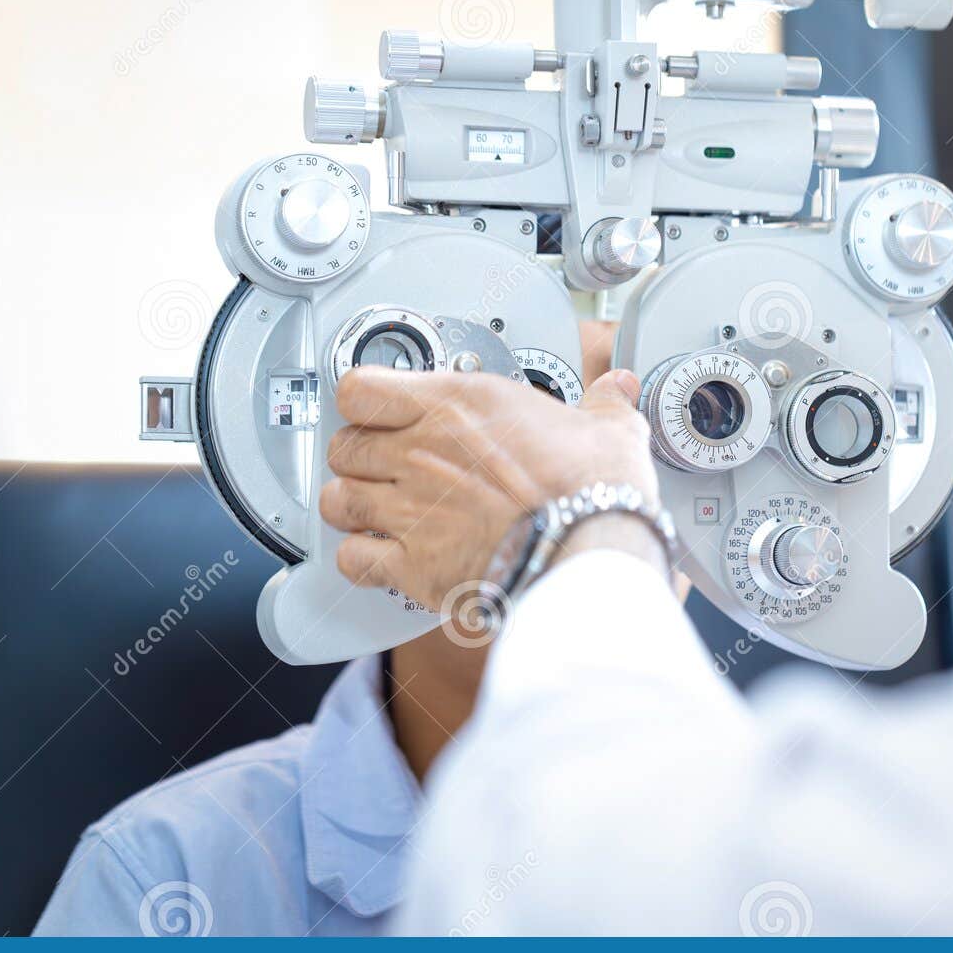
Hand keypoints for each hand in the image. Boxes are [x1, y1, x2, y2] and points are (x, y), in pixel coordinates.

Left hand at [321, 364, 658, 609]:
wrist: (588, 549)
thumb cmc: (594, 489)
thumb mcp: (608, 429)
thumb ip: (602, 406)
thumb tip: (615, 389)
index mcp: (457, 405)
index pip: (362, 388)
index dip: (365, 402)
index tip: (379, 411)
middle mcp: (421, 451)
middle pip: (345, 446)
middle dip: (358, 458)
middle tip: (382, 468)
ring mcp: (409, 509)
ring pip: (337, 501)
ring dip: (350, 507)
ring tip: (372, 513)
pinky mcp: (412, 564)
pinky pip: (354, 559)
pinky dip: (360, 559)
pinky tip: (380, 559)